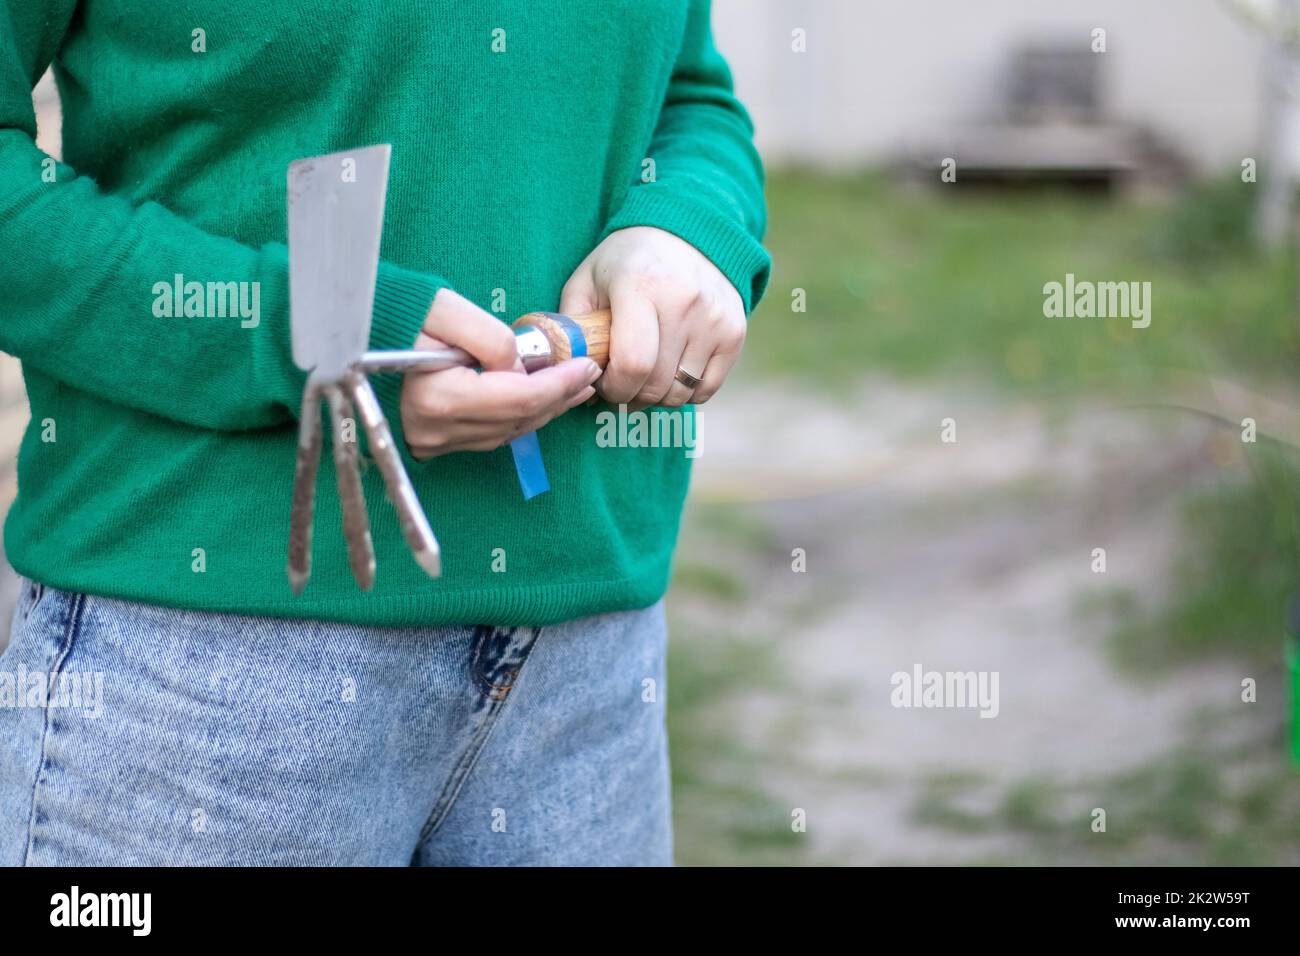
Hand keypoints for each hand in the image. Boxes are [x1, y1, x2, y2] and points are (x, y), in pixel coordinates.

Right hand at [399, 289, 599, 459]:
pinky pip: (491, 435)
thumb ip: (490, 338)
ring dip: (545, 409)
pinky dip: (521, 417)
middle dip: (559, 396)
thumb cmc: (400, 313)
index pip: (519, 399)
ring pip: (509, 432)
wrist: (356, 332)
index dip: (559, 383)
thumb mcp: (446, 309)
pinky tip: (540, 400)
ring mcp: (433, 442)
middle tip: (588, 373)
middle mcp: (435, 430)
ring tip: (574, 386)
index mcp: (437, 398)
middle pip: (518, 420)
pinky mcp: (434, 443)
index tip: (586, 364)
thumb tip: (519, 367)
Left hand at [559, 226, 744, 406]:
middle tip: (620, 381)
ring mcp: (714, 318)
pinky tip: (670, 373)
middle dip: (631, 395)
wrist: (685, 232)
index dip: (613, 388)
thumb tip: (573, 375)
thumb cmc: (626, 262)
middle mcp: (684, 302)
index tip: (604, 382)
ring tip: (644, 376)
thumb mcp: (587, 280)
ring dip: (657, 396)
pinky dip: (685, 392)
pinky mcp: (734, 331)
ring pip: (681, 392)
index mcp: (641, 287)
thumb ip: (572, 326)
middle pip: (656, 384)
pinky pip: (706, 389)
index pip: (633, 365)